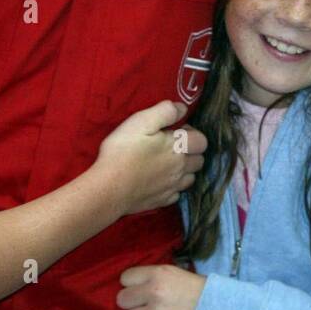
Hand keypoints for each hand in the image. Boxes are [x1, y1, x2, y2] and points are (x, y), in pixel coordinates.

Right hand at [95, 101, 206, 215]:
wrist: (108, 188)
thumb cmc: (123, 151)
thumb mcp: (141, 121)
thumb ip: (165, 112)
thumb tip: (182, 108)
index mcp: (178, 148)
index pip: (202, 140)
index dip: (191, 133)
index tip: (174, 131)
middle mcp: (181, 168)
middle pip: (199, 160)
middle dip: (191, 151)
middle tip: (170, 146)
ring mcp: (172, 187)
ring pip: (191, 178)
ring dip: (185, 170)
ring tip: (166, 163)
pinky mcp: (162, 201)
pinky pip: (177, 193)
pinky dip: (173, 186)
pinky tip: (159, 181)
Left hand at [117, 264, 205, 309]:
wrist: (214, 306)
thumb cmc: (191, 287)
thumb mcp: (170, 272)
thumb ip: (150, 275)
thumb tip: (129, 283)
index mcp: (157, 274)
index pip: (124, 278)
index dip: (130, 284)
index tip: (137, 288)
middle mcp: (155, 292)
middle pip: (122, 299)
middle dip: (130, 302)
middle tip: (141, 303)